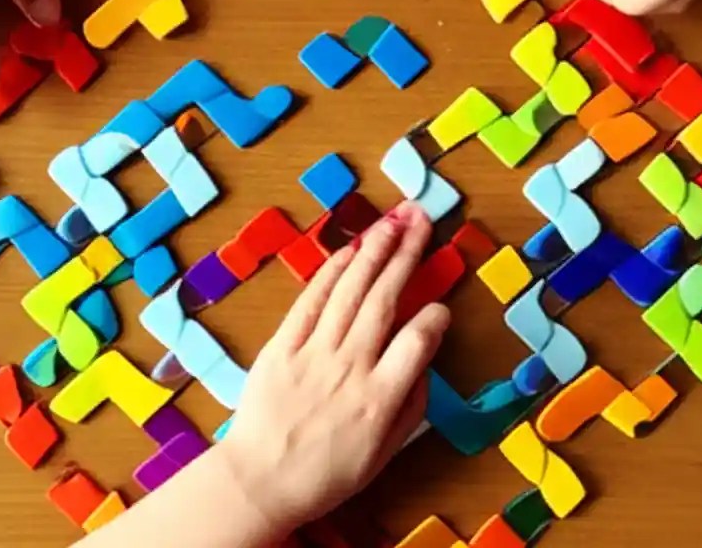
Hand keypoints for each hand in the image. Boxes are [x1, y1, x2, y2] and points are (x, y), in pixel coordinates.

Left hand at [215, 201, 450, 531]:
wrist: (260, 480)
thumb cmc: (325, 474)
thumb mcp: (383, 455)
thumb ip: (410, 407)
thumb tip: (424, 365)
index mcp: (380, 399)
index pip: (418, 341)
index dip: (435, 318)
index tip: (441, 308)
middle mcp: (349, 367)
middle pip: (385, 299)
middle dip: (407, 254)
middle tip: (422, 220)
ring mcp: (314, 353)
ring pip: (350, 290)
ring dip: (374, 250)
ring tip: (393, 220)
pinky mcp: (282, 346)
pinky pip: (311, 300)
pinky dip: (332, 271)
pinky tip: (350, 250)